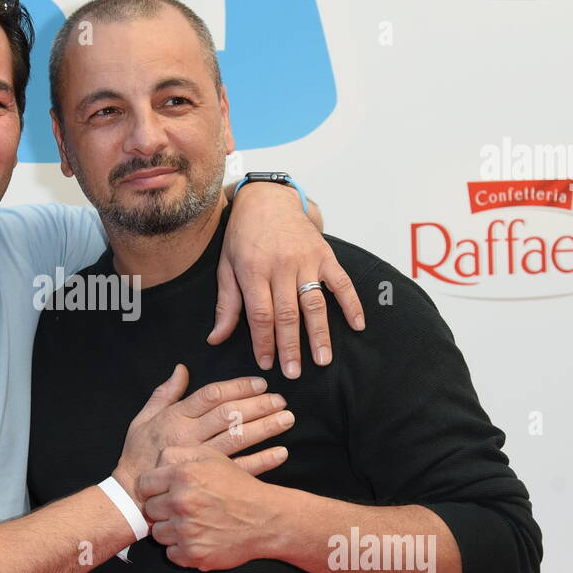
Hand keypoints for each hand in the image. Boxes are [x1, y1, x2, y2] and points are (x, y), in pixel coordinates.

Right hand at [112, 364, 293, 503]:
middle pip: (229, 414)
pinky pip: (239, 469)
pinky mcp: (208, 480)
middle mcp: (189, 435)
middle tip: (281, 399)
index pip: (211, 395)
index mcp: (176, 417)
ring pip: (238, 438)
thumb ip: (164, 393)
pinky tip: (280, 452)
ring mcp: (200, 459)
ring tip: (287, 419)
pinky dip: (262, 461)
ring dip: (265, 428)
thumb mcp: (143, 418)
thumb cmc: (136, 454)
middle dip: (258, 405)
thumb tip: (181, 369)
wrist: (132, 494)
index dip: (238, 387)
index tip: (260, 383)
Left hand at [137, 444, 284, 571]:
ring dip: (172, 530)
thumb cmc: (238, 487)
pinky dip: (182, 549)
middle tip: (184, 508)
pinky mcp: (193, 554)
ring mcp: (186, 530)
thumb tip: (154, 464)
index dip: (153, 488)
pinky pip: (171, 553)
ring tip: (194, 523)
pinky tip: (199, 538)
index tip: (164, 492)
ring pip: (158, 533)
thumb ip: (178, 454)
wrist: (266, 520)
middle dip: (163, 509)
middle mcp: (182, 502)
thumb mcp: (212, 457)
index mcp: (184, 475)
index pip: (144, 484)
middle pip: (150, 509)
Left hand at [213, 183, 364, 376]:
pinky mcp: (325, 255)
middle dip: (291, 347)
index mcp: (253, 270)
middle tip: (294, 373)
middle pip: (288, 314)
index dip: (264, 342)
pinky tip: (357, 326)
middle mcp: (281, 266)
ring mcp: (306, 260)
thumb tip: (216, 338)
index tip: (267, 363)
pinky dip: (352, 304)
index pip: (260, 315)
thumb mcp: (226, 266)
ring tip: (323, 360)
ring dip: (320, 334)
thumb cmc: (243, 236)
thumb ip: (226, 304)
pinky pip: (341, 283)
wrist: (268, 199)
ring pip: (315, 303)